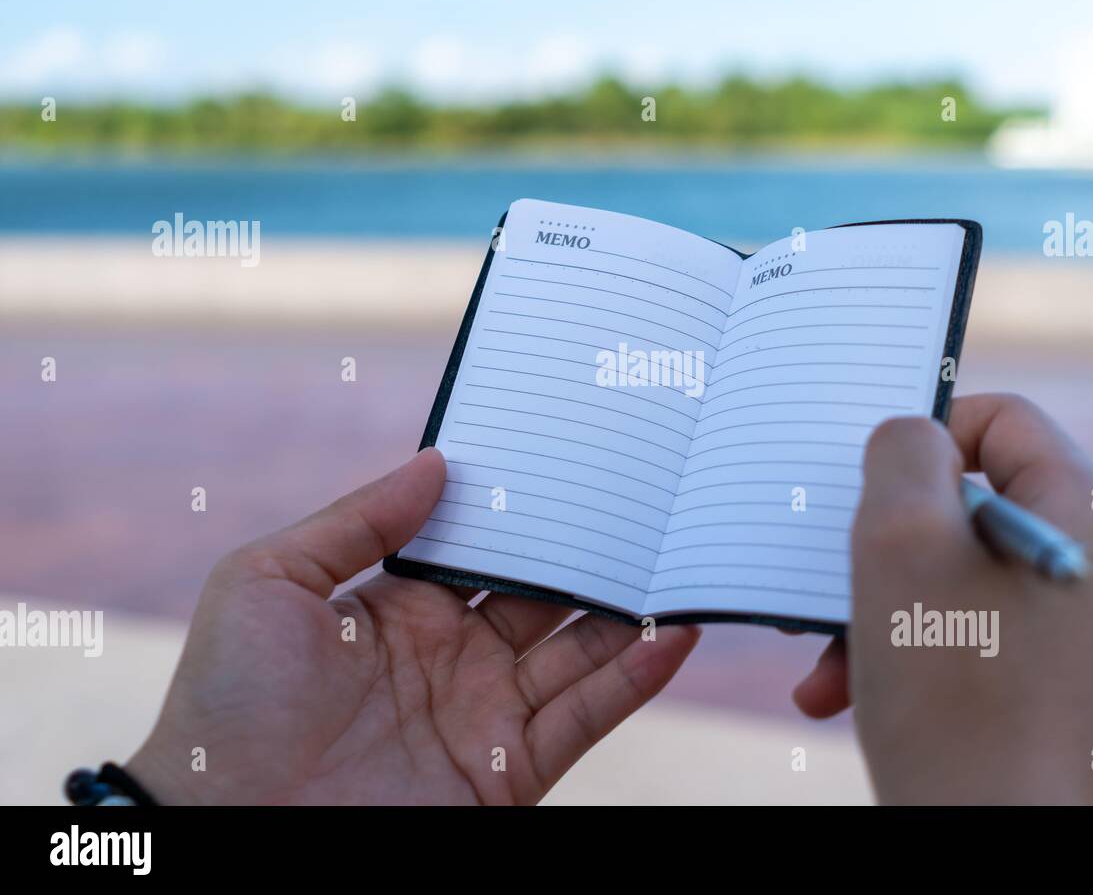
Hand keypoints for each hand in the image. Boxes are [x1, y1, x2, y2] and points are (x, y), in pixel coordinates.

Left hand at [128, 449, 698, 803]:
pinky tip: (671, 635)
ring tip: (675, 559)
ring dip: (628, 612)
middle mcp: (452, 658)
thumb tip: (439, 462)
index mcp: (399, 610)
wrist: (224, 824)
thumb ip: (359, 520)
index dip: (523, 511)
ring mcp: (483, 714)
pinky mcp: (506, 770)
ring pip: (578, 652)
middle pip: (541, 595)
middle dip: (589, 551)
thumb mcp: (269, 581)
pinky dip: (633, 681)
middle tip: (644, 502)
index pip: (481, 550)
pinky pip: (583, 718)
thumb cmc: (225, 701)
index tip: (571, 462)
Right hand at [793, 393, 1092, 803]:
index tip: (866, 487)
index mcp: (1091, 512)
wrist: (995, 849)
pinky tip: (860, 696)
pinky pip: (984, 640)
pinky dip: (919, 654)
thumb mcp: (898, 540)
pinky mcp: (1073, 694)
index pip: (1002, 420)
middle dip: (888, 545)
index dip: (924, 435)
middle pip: (977, 508)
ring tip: (830, 663)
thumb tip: (912, 439)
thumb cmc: (949, 697)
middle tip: (832, 585)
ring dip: (888, 609)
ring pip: (970, 580)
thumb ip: (901, 453)